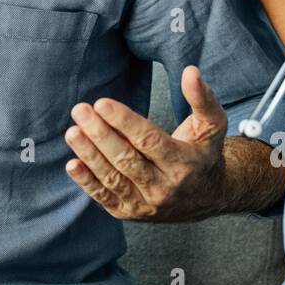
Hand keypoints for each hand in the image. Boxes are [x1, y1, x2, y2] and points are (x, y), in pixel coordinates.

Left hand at [65, 65, 228, 221]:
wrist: (207, 197)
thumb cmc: (204, 152)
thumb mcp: (212, 124)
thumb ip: (202, 97)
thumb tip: (190, 71)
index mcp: (184, 163)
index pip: (149, 141)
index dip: (124, 122)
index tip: (102, 103)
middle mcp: (164, 187)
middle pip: (127, 159)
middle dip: (100, 134)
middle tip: (80, 110)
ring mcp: (146, 203)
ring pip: (113, 179)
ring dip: (89, 155)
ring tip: (72, 132)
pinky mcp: (130, 212)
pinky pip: (105, 197)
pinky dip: (87, 183)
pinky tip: (72, 164)